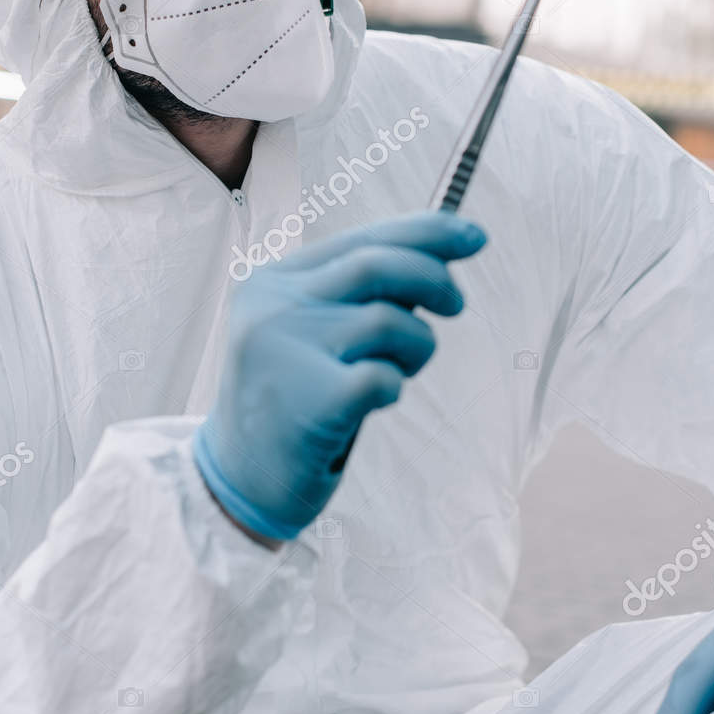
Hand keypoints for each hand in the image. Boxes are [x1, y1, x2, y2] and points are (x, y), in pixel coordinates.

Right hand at [193, 210, 486, 542]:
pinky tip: (367, 405)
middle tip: (456, 304)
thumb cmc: (292, 402)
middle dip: (433, 278)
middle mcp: (272, 307)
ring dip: (415, 347)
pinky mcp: (311, 399)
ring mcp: (287, 350)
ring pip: (389, 321)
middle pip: (377, 265)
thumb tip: (439, 258)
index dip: (425, 233)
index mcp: (272, 282)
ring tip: (394, 373)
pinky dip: (392, 387)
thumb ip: (356, 293)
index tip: (473, 236)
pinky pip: (384, 377)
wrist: (240, 480)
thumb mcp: (309, 332)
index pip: (360, 239)